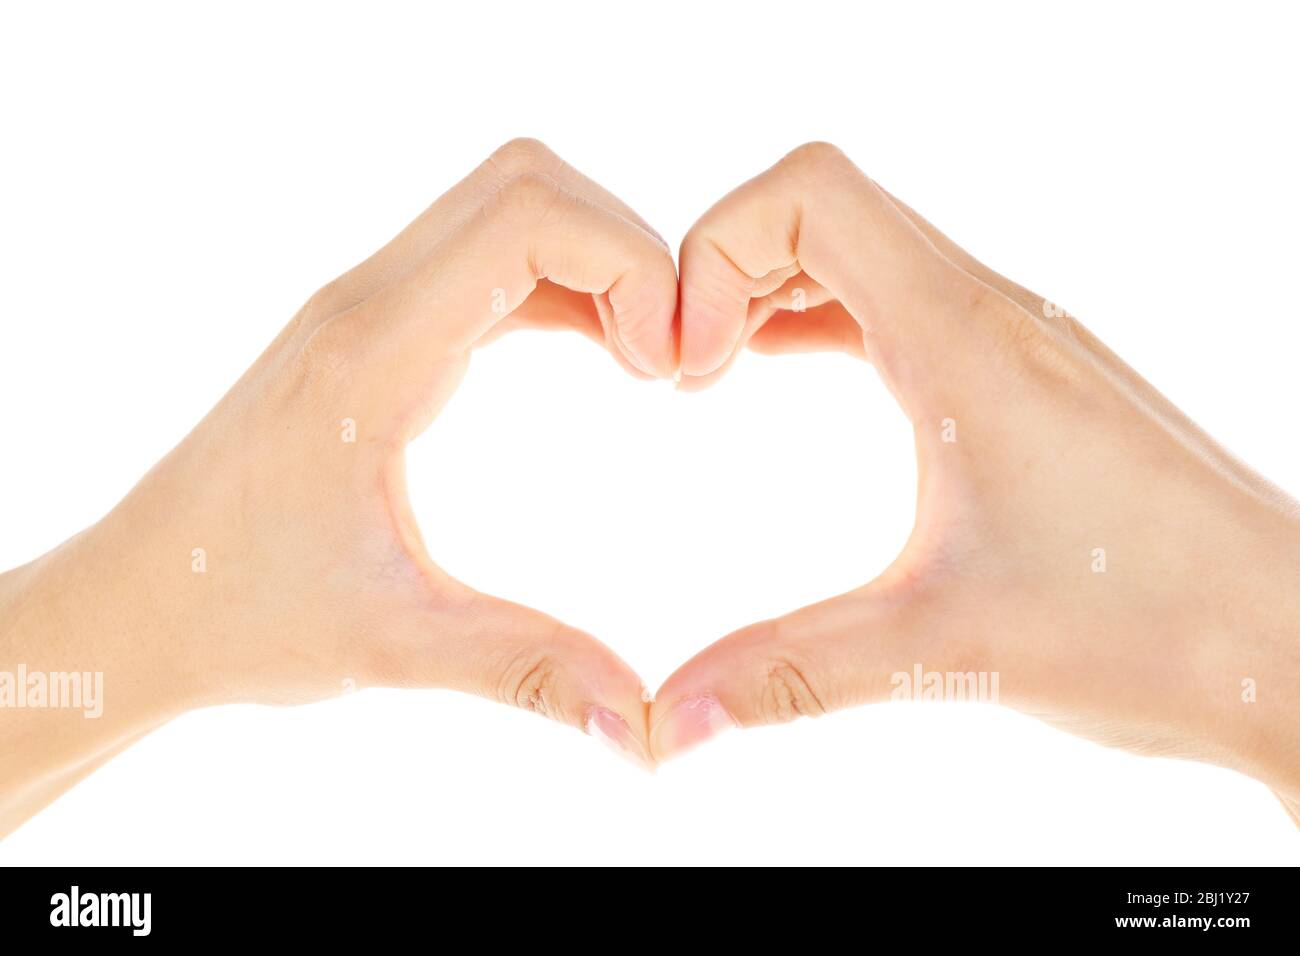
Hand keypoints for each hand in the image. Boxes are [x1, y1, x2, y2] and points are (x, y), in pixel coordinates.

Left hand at [0, 139, 675, 833]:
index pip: (524, 218)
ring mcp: (366, 306)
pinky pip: (488, 259)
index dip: (632, 267)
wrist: (141, 598)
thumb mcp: (393, 646)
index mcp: (370, 357)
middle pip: (526, 183)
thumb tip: (643, 727)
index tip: (668, 371)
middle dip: (629, 251)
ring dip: (597, 263)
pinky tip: (600, 357)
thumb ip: (528, 671)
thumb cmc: (242, 612)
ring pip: (508, 207)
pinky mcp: (375, 327)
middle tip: (668, 364)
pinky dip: (562, 286)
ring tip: (646, 364)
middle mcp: (364, 303)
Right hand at [652, 143, 1299, 816]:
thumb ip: (790, 676)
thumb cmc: (1153, 626)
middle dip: (728, 270)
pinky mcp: (1029, 375)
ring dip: (777, 288)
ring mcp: (1018, 339)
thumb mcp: (943, 646)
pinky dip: (828, 315)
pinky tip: (792, 369)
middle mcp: (995, 313)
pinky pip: (904, 299)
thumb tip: (673, 721)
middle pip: (826, 208)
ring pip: (870, 249)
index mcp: (966, 342)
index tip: (687, 367)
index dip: (715, 252)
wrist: (1291, 641)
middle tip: (687, 374)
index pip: (810, 196)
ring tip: (719, 371)